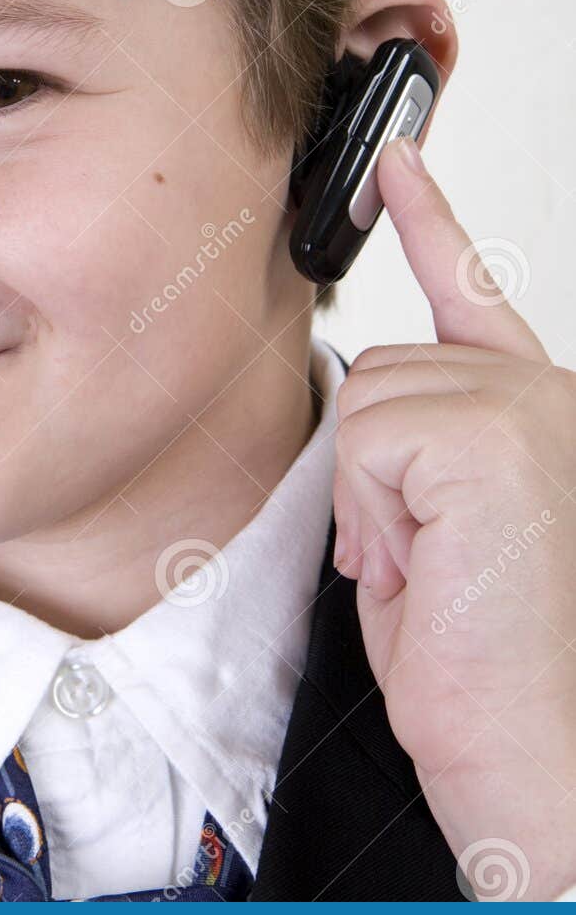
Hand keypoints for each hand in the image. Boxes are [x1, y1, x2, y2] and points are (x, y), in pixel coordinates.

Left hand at [333, 134, 575, 900]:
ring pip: (367, 400)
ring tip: (434, 566)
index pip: (472, 294)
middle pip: (379, 370)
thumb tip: (375, 422)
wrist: (534, 754)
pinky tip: (428, 563)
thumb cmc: (484, 663)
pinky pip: (369, 437)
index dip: (433, 223)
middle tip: (424, 560)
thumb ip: (417, 455)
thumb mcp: (433, 536)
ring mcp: (528, 407)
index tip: (398, 161)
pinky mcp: (494, 433)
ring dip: (374, 501)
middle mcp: (546, 397)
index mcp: (537, 413)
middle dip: (374, 478)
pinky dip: (375, 513)